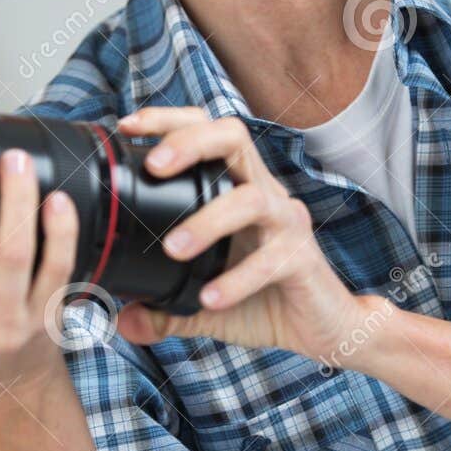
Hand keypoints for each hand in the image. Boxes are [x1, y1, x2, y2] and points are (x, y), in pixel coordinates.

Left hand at [115, 105, 368, 365]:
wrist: (325, 329)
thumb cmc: (266, 300)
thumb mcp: (204, 304)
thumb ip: (165, 309)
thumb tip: (125, 322)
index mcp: (238, 188)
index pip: (209, 131)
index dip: (170, 121)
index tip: (128, 125)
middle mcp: (264, 194)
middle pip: (234, 138)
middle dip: (190, 142)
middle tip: (153, 166)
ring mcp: (286, 224)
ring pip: (250, 199)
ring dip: (207, 220)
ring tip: (173, 248)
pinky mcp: (302, 260)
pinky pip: (271, 261)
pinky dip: (237, 280)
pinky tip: (210, 299)